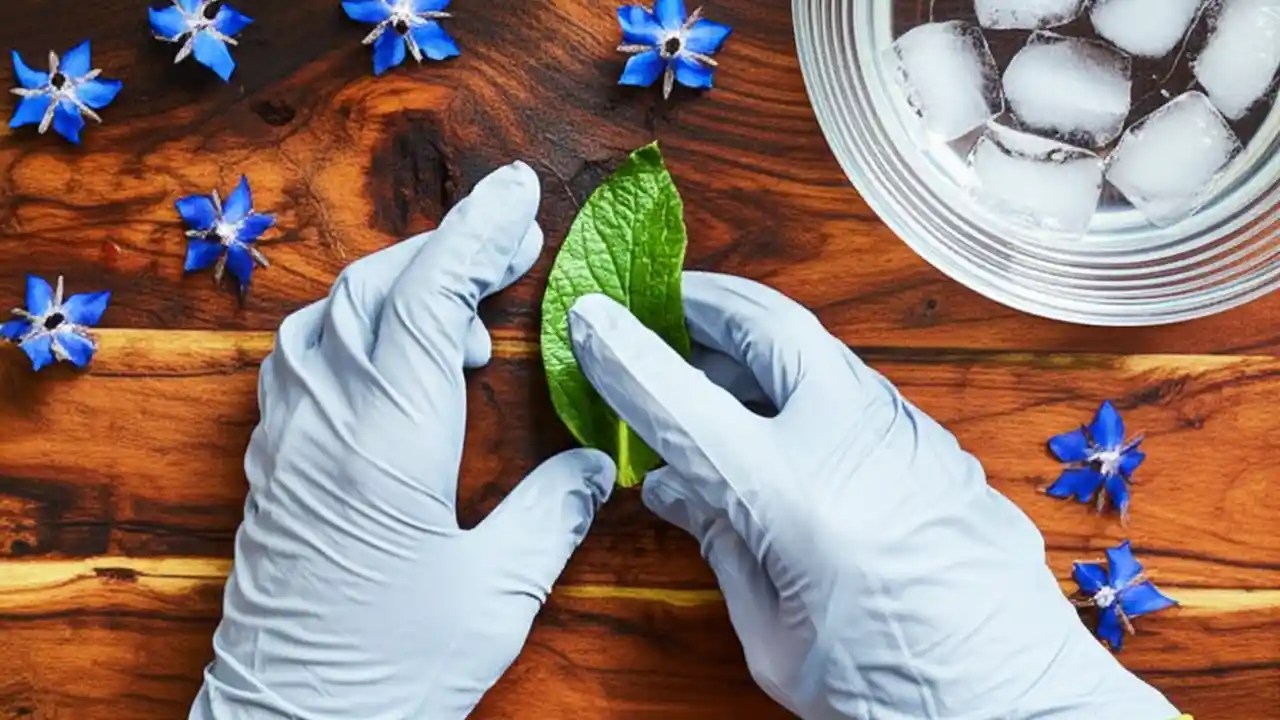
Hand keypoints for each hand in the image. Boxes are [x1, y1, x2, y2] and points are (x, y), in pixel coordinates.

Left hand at [191, 162, 614, 718]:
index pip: (424, 297)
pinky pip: (299, 359)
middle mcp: (323, 422)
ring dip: (394, 287)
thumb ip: (552, 514)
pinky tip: (387, 361)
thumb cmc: (388, 672)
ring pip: (327, 315)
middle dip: (447, 249)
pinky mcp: (271, 466)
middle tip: (512, 246)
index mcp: (385, 441)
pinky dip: (350, 329)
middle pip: (375, 288)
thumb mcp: (496, 596)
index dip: (475, 232)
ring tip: (457, 320)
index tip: (518, 193)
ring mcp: (286, 440)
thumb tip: (594, 466)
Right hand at [567, 272, 1178, 719]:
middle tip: (661, 302)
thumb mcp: (773, 634)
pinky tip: (778, 413)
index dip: (624, 355)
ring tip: (708, 360)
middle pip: (761, 325)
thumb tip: (674, 488)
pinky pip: (849, 382)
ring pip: (812, 346)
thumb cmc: (893, 687)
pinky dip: (799, 375)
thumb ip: (719, 544)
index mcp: (790, 492)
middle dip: (702, 300)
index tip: (590, 319)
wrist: (1015, 700)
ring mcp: (900, 430)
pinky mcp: (932, 442)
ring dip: (752, 338)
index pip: (680, 400)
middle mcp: (849, 438)